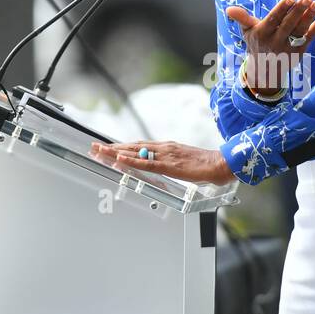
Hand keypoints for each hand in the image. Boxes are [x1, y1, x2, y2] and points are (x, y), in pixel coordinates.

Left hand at [89, 140, 236, 184]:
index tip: (106, 147)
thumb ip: (170, 163)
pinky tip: (120, 160)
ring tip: (100, 151)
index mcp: (166, 147)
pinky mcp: (170, 165)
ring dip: (116, 152)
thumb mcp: (183, 163)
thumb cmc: (205, 166)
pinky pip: (147, 164)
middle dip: (112, 147)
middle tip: (94, 147)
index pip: (138, 146)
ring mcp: (166, 155)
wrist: (220, 164)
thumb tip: (159, 167)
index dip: (120, 146)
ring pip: (136, 153)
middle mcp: (163, 147)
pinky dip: (132, 162)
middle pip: (132, 146)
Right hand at [226, 0, 314, 95]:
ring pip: (300, 31)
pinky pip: (308, 39)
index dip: (282, 9)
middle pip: (288, 25)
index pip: (273, 20)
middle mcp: (275, 41)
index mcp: (262, 33)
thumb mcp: (247, 31)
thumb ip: (242, 18)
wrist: (265, 70)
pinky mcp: (298, 52)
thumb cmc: (256, 43)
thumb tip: (228, 9)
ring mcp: (288, 47)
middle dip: (298, 11)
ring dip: (309, 17)